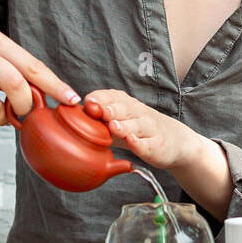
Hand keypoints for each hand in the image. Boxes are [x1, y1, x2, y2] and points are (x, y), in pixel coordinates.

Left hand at [82, 88, 210, 170]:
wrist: (174, 141)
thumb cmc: (137, 131)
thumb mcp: (118, 122)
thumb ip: (96, 120)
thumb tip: (67, 118)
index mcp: (126, 104)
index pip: (112, 97)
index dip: (100, 99)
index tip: (88, 101)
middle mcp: (138, 113)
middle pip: (124, 108)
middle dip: (111, 109)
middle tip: (100, 111)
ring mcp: (149, 129)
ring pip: (136, 125)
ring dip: (124, 125)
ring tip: (113, 126)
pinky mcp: (157, 145)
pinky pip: (148, 143)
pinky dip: (140, 143)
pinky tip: (132, 142)